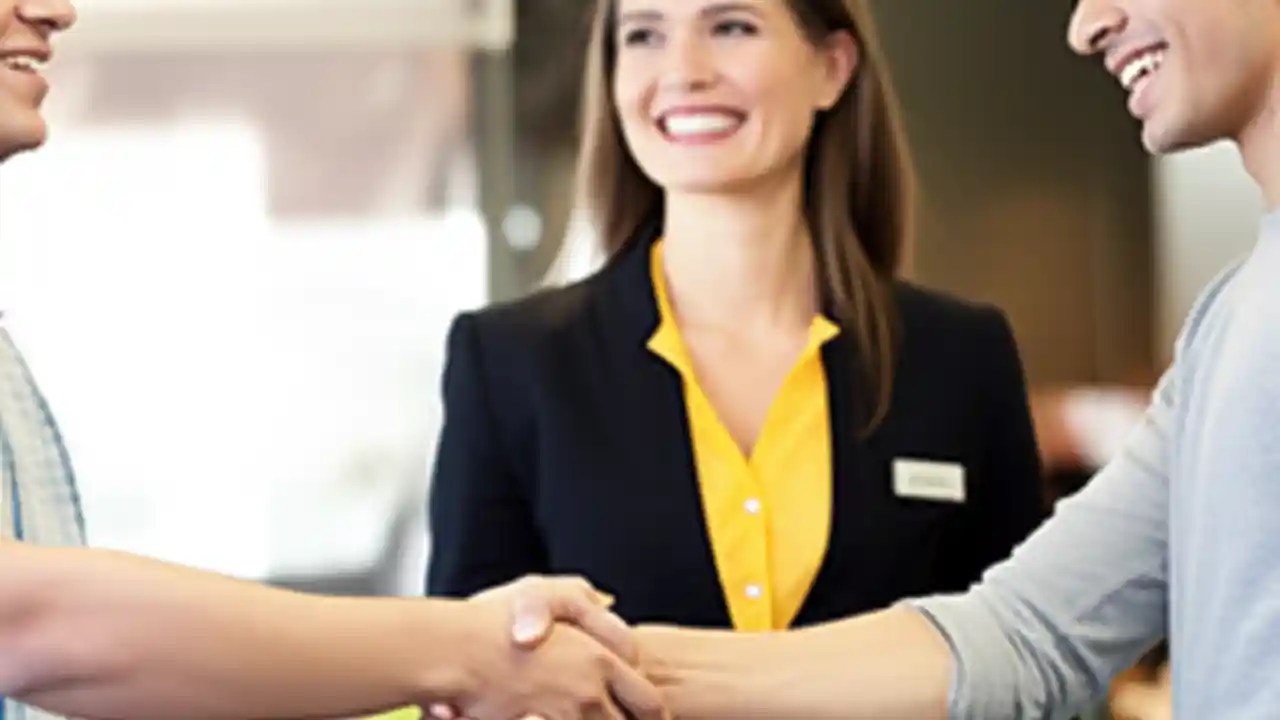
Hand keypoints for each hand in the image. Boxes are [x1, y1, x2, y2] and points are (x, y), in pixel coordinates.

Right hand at [431, 576, 664, 719]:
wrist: (451, 650)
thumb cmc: (493, 619)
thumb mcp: (545, 593)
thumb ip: (584, 600)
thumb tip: (610, 601)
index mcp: (601, 661)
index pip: (650, 705)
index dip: (652, 719)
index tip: (649, 719)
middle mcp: (589, 694)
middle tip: (616, 716)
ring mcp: (564, 717)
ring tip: (580, 714)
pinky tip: (542, 716)